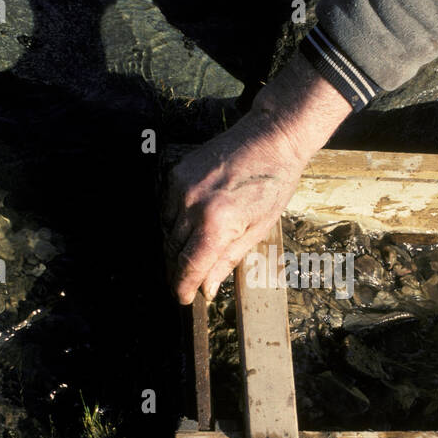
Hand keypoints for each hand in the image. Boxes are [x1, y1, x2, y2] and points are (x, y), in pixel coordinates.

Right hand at [163, 52, 353, 304]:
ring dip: (175, 247)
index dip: (183, 287)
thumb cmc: (272, 185)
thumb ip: (227, 260)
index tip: (184, 299)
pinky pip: (166, 208)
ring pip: (167, 231)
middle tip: (187, 282)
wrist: (271, 139)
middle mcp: (193, 205)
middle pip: (174, 251)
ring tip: (191, 253)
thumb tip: (207, 288)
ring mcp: (181, 187)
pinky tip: (189, 225)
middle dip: (179, 271)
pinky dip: (174, 221)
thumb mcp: (258, 229)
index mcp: (218, 223)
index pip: (189, 266)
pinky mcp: (176, 173)